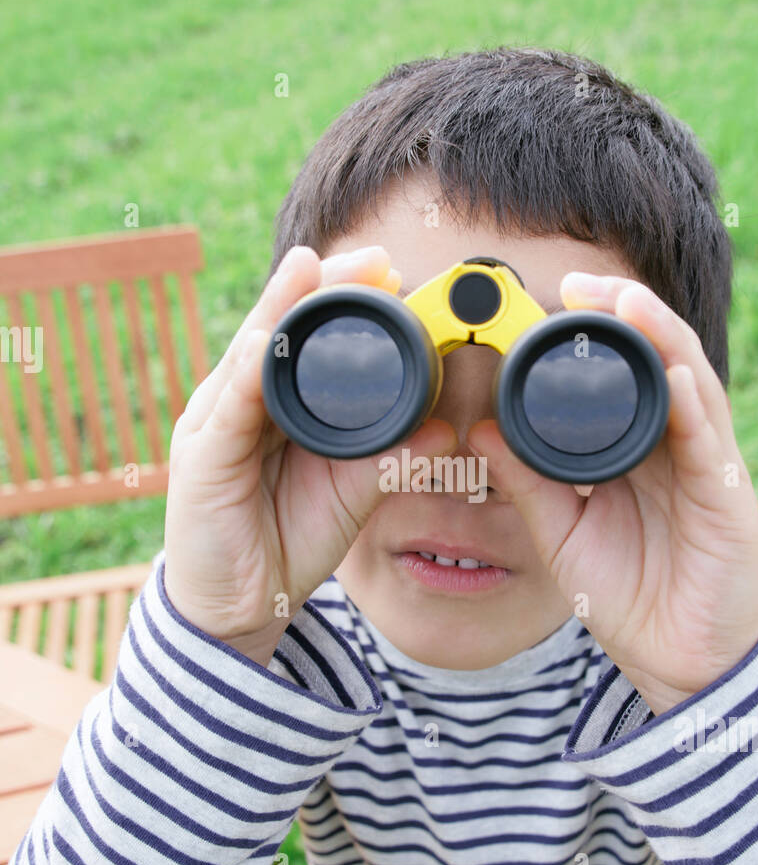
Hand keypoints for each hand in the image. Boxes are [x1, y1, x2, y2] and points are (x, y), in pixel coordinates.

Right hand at [164, 244, 455, 665]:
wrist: (242, 608)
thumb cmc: (287, 540)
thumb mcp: (352, 492)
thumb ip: (392, 458)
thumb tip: (448, 430)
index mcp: (278, 403)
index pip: (307, 337)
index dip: (345, 300)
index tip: (393, 271)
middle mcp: (242, 401)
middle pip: (278, 328)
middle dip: (320, 286)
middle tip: (370, 255)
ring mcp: (216, 424)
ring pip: (249, 353)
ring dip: (281, 308)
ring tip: (313, 269)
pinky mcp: (202, 458)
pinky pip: (226, 407)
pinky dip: (246, 371)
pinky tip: (264, 342)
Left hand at [468, 272, 757, 715]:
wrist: (677, 661)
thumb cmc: (627, 593)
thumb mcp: (562, 531)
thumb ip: (526, 481)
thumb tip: (476, 430)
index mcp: (637, 449)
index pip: (619, 374)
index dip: (591, 332)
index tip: (548, 299)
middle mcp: (675, 445)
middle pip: (656, 360)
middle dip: (622, 315)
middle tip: (579, 283)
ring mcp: (705, 464)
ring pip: (687, 381)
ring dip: (658, 335)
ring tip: (622, 300)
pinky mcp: (727, 494)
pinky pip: (708, 437)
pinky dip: (690, 398)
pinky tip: (671, 366)